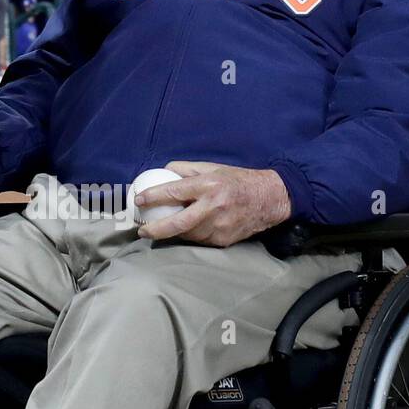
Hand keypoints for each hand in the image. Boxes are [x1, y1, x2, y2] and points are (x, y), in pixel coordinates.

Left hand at [134, 162, 291, 245]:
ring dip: (172, 233)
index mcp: (209, 185)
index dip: (152, 197)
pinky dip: (189, 236)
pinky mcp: (224, 240)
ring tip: (161, 229)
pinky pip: (199, 241)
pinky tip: (185, 231)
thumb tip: (164, 170)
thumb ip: (187, 169)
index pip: (174, 192)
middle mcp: (213, 207)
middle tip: (142, 230)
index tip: (139, 200)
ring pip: (187, 235)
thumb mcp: (213, 167)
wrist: (270, 199)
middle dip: (155, 229)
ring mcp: (219, 226)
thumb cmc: (238, 181)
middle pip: (177, 223)